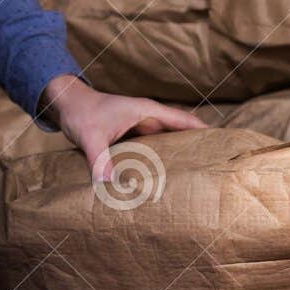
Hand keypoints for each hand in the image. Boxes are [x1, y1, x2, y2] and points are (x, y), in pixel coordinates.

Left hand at [41, 74, 206, 181]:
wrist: (66, 104)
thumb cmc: (81, 113)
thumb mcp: (90, 136)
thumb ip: (99, 159)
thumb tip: (108, 184)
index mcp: (147, 111)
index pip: (184, 120)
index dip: (204, 131)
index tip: (222, 145)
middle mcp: (148, 118)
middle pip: (181, 133)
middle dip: (196, 147)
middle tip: (214, 169)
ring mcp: (141, 127)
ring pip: (168, 142)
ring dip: (179, 155)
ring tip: (195, 176)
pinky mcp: (133, 136)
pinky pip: (153, 149)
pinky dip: (161, 160)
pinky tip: (165, 177)